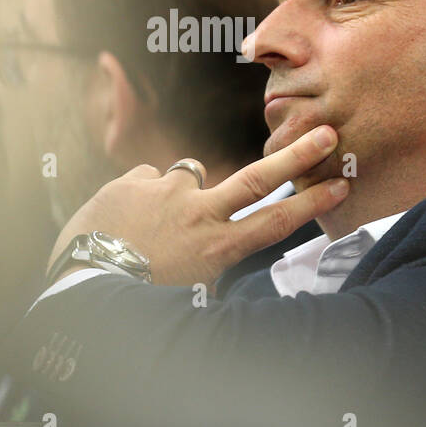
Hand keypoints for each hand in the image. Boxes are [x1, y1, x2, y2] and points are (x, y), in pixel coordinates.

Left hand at [47, 125, 348, 287]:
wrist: (83, 283)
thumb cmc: (137, 293)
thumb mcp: (185, 285)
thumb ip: (205, 254)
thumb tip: (215, 243)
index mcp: (215, 248)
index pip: (274, 223)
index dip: (311, 202)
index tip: (341, 183)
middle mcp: (198, 215)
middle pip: (257, 180)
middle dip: (295, 156)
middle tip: (326, 132)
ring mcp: (166, 193)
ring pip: (189, 172)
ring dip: (178, 192)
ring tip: (151, 223)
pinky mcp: (134, 180)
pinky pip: (147, 178)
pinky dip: (141, 194)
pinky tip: (123, 217)